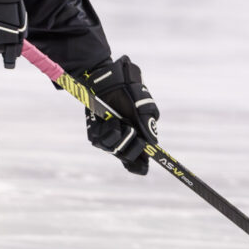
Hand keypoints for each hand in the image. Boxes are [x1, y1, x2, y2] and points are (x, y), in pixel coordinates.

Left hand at [82, 56, 157, 175]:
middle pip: (129, 159)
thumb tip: (153, 143)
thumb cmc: (129, 92)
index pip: (141, 163)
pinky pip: (101, 141)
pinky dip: (107, 129)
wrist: (108, 81)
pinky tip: (107, 119)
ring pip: (115, 150)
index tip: (142, 166)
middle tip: (132, 130)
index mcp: (139, 139)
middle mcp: (124, 143)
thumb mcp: (144, 105)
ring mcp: (109, 140)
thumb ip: (149, 123)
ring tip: (118, 120)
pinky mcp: (95, 135)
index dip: (141, 167)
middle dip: (132, 147)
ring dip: (119, 135)